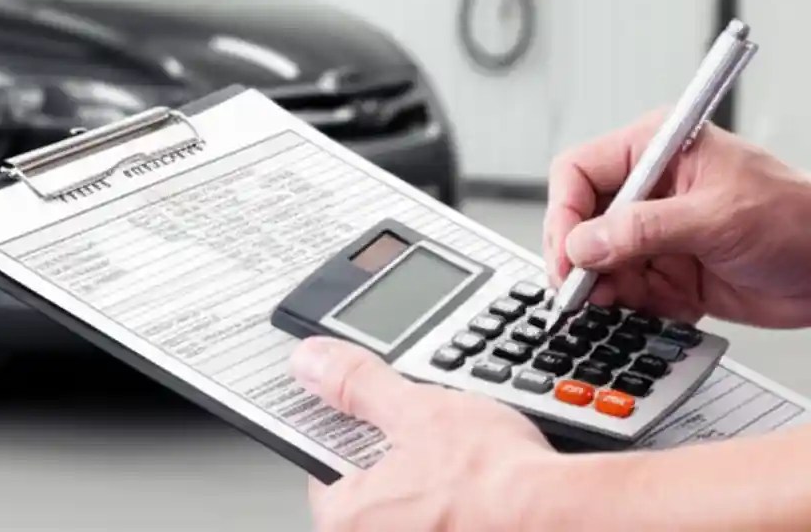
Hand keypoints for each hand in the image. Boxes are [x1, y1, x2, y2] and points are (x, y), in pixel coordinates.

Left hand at [291, 337, 555, 530]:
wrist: (563, 520)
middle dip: (398, 470)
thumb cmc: (493, 480)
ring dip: (432, 496)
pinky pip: (449, 527)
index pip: (325, 472)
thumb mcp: (416, 408)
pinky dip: (464, 516)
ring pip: (413, 517)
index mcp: (346, 520)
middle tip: (430, 449)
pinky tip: (485, 498)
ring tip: (463, 471)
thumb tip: (314, 362)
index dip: (353, 440)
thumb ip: (356, 384)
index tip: (375, 426)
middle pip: (371, 499)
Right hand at [544, 111, 810, 327]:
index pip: (579, 171)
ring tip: (620, 301)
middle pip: (580, 221)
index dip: (565, 212)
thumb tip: (585, 244)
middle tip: (581, 288)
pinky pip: (625, 289)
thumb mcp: (717, 218)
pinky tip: (657, 306)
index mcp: (656, 150)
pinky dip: (633, 304)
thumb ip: (644, 230)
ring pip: (597, 261)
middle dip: (579, 258)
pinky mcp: (666, 269)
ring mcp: (655, 231)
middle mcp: (649, 189)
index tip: (570, 253)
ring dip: (604, 286)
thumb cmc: (799, 220)